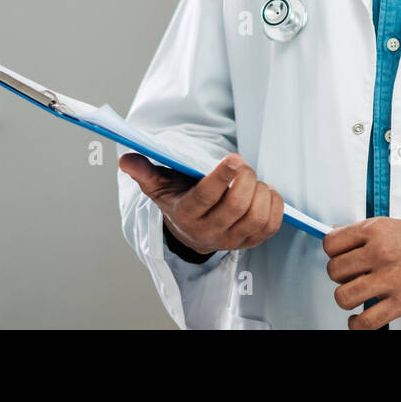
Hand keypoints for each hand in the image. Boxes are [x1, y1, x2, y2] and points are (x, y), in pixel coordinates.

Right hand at [118, 151, 283, 253]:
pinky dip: (274, 205)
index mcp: (186, 214)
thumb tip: (125, 159)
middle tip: (243, 165)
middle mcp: (209, 232)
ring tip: (253, 180)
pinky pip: (271, 226)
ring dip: (262, 192)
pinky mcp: (249, 243)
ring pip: (257, 216)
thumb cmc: (178, 199)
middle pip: (236, 206)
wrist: (190, 232)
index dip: (223, 177)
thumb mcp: (158, 186)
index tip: (234, 158)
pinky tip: (266, 192)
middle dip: (246, 179)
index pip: (207, 197)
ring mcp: (231, 240)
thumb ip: (144, 171)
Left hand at [322, 217, 400, 328]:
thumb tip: (338, 234)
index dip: (332, 253)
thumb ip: (366, 232)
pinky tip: (359, 319)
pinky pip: (366, 321)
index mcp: (376, 230)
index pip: (331, 243)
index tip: (338, 257)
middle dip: (340, 277)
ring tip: (356, 296)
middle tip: (351, 277)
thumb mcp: (394, 225)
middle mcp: (380, 252)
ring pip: (344, 296)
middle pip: (334, 271)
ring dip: (347, 299)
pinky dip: (357, 325)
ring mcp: (390, 278)